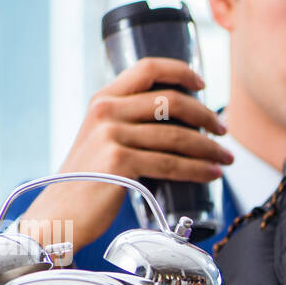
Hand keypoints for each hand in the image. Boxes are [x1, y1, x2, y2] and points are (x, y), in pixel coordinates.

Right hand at [17, 57, 234, 251]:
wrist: (59, 215)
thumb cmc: (86, 184)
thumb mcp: (100, 142)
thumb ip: (126, 128)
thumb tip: (175, 128)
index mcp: (102, 100)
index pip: (147, 68)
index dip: (180, 71)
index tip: (202, 83)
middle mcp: (106, 111)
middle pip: (171, 101)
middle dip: (206, 115)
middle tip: (224, 131)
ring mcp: (112, 136)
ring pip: (177, 136)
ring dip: (210, 147)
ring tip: (226, 158)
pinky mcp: (120, 162)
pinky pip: (171, 164)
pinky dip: (198, 169)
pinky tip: (212, 173)